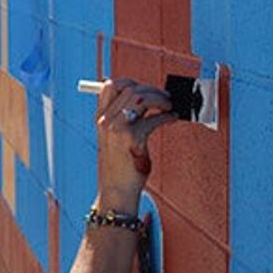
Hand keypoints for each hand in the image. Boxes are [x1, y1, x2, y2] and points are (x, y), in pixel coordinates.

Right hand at [94, 79, 176, 209]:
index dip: (131, 82)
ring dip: (160, 99)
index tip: (146, 89)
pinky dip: (167, 116)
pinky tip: (172, 118)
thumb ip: (122, 118)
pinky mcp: (132, 139)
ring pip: (140, 98)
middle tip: (165, 98)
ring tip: (169, 106)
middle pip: (129, 89)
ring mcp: (117, 129)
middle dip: (152, 90)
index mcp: (100, 118)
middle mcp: (105, 121)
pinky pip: (154, 119)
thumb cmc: (119, 164)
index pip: (110, 86)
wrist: (116, 190)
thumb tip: (145, 98)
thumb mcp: (113, 138)